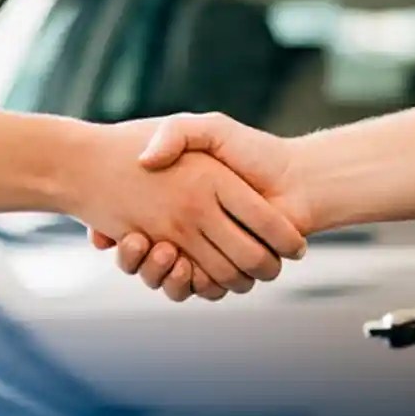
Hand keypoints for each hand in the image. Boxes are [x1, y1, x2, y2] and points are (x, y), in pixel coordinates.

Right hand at [68, 119, 304, 292]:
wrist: (301, 179)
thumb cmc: (255, 150)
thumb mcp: (209, 128)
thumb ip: (177, 133)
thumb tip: (146, 161)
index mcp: (180, 201)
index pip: (134, 228)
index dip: (121, 236)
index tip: (113, 231)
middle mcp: (191, 228)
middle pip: (151, 260)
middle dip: (139, 259)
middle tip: (135, 241)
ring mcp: (207, 250)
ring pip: (173, 277)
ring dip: (162, 273)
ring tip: (164, 250)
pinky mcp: (225, 269)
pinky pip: (200, 287)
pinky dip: (191, 283)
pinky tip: (185, 264)